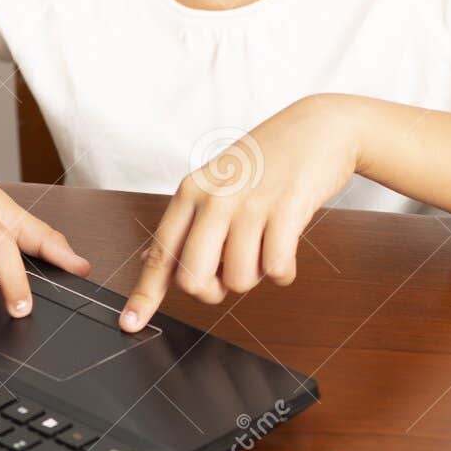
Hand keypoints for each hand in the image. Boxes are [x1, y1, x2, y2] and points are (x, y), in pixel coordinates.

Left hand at [119, 94, 359, 330]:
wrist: (320, 127)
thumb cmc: (268, 157)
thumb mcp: (217, 180)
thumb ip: (187, 221)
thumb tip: (151, 259)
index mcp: (191, 191)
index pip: (161, 252)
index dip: (144, 294)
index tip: (130, 323)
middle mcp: (215, 198)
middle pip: (193, 279)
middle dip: (213, 291)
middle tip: (229, 275)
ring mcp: (250, 203)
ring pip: (238, 280)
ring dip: (255, 277)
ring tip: (266, 246)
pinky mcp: (286, 210)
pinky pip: (276, 269)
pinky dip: (283, 272)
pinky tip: (287, 249)